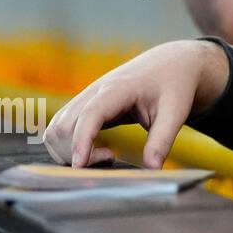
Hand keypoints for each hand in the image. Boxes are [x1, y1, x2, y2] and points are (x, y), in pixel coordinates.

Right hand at [43, 39, 229, 168]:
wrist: (171, 63)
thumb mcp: (175, 112)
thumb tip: (152, 169)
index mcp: (118, 88)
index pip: (90, 114)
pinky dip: (68, 145)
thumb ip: (162, 140)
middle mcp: (95, 91)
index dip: (81, 140)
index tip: (80, 165)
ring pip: (56, 128)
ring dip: (68, 150)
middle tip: (111, 159)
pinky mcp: (84, 105)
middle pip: (64, 125)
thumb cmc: (174, 86)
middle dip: (75, 151)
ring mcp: (86, 97)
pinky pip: (61, 128)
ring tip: (106, 155)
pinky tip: (96, 150)